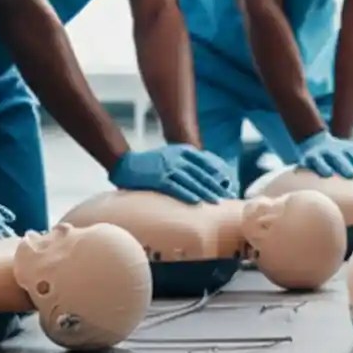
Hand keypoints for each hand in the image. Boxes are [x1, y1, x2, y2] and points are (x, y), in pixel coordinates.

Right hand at [111, 144, 234, 203]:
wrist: (125, 164)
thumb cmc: (149, 163)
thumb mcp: (169, 156)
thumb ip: (185, 162)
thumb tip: (203, 176)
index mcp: (181, 150)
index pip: (205, 162)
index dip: (217, 175)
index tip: (227, 184)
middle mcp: (177, 157)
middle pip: (201, 173)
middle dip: (216, 186)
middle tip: (227, 196)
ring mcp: (168, 167)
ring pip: (192, 181)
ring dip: (205, 192)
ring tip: (216, 201)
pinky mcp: (159, 178)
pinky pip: (176, 187)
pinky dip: (187, 194)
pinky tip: (196, 201)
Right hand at [295, 131, 352, 177]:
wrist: (315, 141)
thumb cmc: (339, 154)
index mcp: (352, 150)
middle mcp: (340, 150)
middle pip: (351, 157)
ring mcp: (326, 152)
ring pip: (335, 158)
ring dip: (343, 165)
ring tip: (351, 175)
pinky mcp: (311, 156)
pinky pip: (316, 161)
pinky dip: (321, 166)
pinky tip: (326, 173)